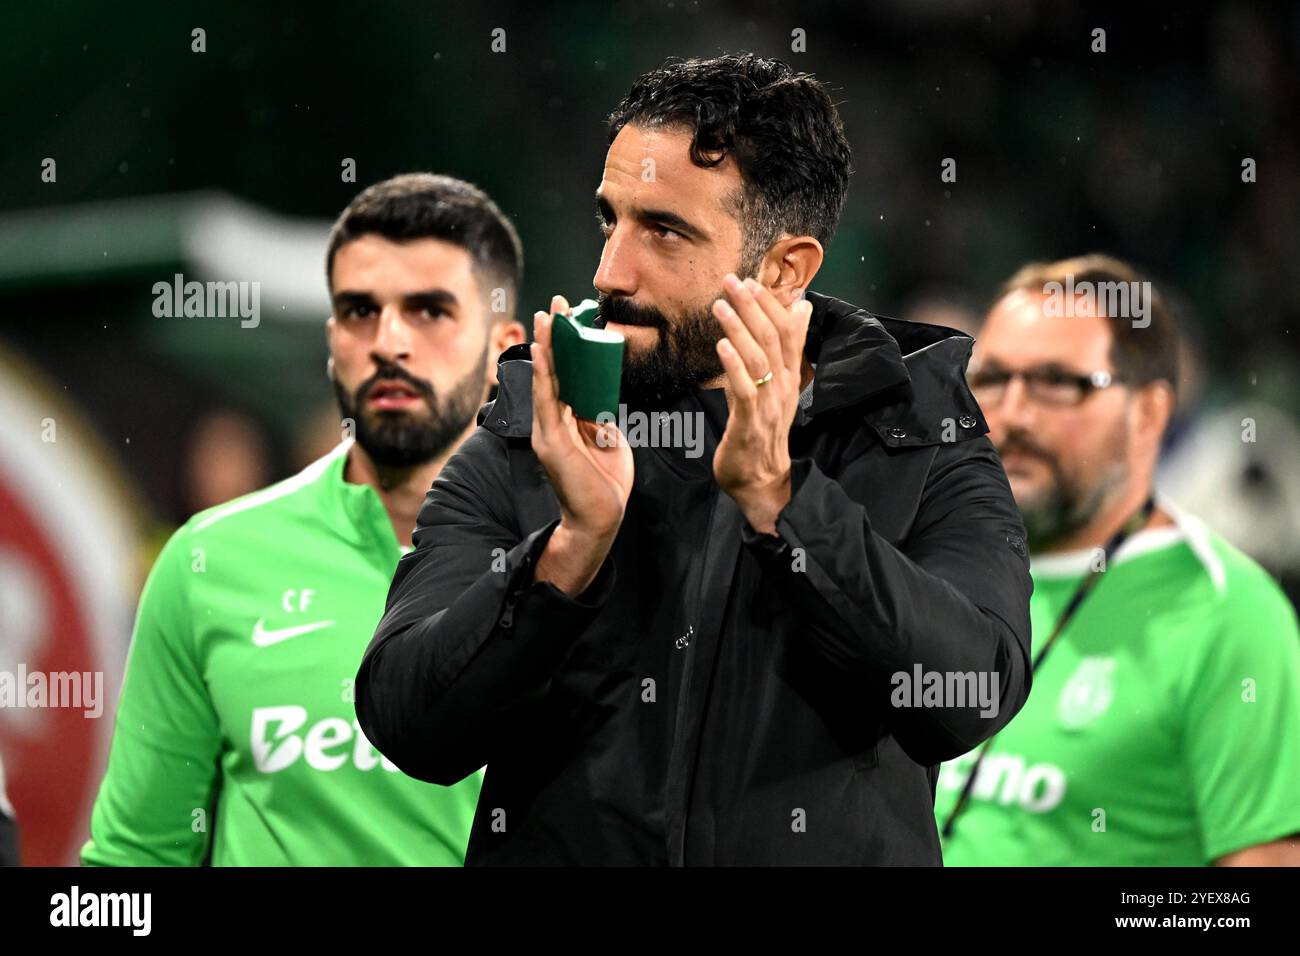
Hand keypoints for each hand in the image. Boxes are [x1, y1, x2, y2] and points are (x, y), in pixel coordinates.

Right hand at [530, 296, 633, 593]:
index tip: (567, 317)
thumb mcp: (607, 439)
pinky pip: (547, 402)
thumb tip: (602, 392)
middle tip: (554, 303)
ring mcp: (547, 431)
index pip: (563, 375)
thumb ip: (599, 415)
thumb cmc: (606, 482)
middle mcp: (551, 421)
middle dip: (553, 336)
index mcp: (565, 420)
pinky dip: (545, 375)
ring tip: (547, 318)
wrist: (601, 518)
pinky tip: (544, 354)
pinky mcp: (550, 442)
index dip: (563, 346)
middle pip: (551, 371)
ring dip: (547, 348)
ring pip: (546, 381)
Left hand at [712, 275, 812, 533]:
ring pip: (758, 359)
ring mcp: (768, 405)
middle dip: (752, 307)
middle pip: (772, 338)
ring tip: (721, 305)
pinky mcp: (751, 422)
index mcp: (790, 377)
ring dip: (739, 329)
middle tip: (733, 281)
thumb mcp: (777, 386)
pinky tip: (721, 346)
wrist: (762, 480)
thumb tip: (800, 309)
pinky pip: (745, 390)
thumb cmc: (763, 432)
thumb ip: (784, 350)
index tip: (753, 280)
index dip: (771, 305)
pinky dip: (734, 365)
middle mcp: (783, 387)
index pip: (788, 332)